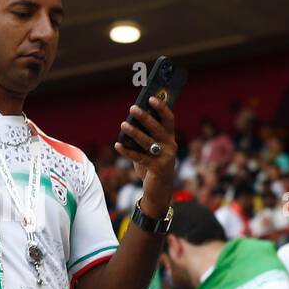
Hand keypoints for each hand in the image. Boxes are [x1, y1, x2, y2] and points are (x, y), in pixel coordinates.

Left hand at [114, 96, 176, 215]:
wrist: (159, 190)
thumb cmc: (152, 165)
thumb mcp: (149, 149)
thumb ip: (144, 137)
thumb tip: (129, 122)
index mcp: (170, 138)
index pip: (168, 119)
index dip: (161, 108)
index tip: (150, 98)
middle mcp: (170, 146)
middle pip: (157, 128)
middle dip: (145, 117)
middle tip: (132, 108)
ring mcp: (165, 157)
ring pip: (147, 142)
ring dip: (134, 132)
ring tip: (123, 125)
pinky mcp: (157, 168)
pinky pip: (139, 157)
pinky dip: (127, 151)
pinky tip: (117, 145)